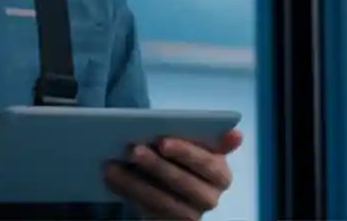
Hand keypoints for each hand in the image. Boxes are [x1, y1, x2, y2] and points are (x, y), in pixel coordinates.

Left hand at [103, 129, 242, 219]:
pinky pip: (145, 211)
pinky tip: (110, 178)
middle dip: (154, 165)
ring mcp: (190, 215)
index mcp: (220, 173)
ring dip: (133, 181)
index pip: (206, 163)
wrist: (168, 184)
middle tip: (132, 149)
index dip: (185, 152)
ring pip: (160, 200)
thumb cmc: (180, 156)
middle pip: (181, 181)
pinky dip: (126, 192)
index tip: (163, 142)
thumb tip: (236, 134)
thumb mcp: (192, 144)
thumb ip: (202, 135)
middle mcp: (210, 198)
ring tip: (111, 165)